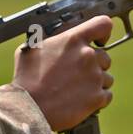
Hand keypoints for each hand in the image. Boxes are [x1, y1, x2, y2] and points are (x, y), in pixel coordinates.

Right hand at [11, 15, 115, 131]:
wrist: (28, 108)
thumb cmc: (25, 80)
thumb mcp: (30, 50)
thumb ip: (48, 41)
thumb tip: (51, 40)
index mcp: (73, 40)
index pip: (103, 24)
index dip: (103, 33)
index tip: (99, 41)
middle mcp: (87, 56)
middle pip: (105, 57)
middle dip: (94, 66)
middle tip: (77, 76)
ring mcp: (94, 77)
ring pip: (106, 78)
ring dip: (96, 84)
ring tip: (77, 91)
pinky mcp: (97, 97)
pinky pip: (106, 96)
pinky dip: (97, 100)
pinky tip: (82, 101)